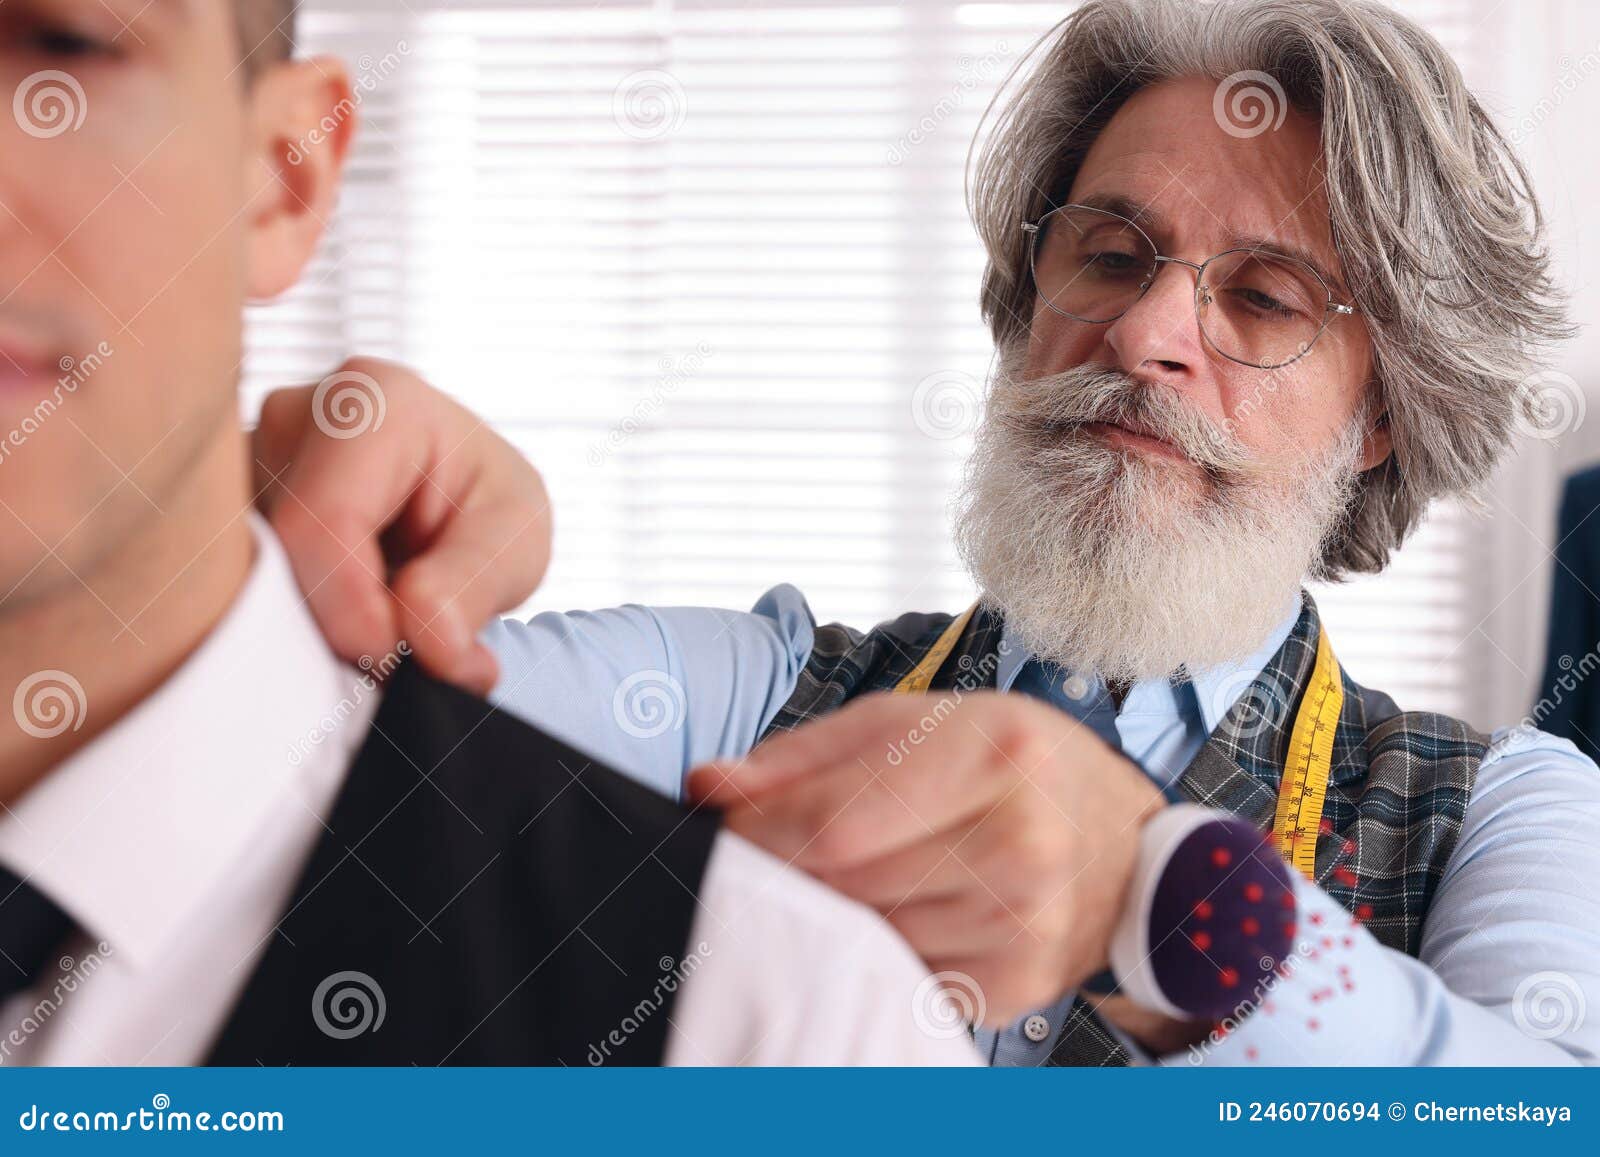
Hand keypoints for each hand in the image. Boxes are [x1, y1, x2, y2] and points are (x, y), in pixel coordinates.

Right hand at [253, 357, 551, 694]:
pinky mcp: (223, 500)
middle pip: (273, 552)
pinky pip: (230, 578)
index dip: (351, 613)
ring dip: (306, 621)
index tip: (393, 658)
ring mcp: (245, 456)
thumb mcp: (516, 542)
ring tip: (371, 616)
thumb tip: (429, 640)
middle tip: (388, 653)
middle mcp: (292, 414)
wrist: (453, 495)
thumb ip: (472, 589)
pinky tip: (331, 610)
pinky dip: (282, 614)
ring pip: (244, 572)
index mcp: (371, 401)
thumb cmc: (486, 507)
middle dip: (326, 623)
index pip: (320, 525)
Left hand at [687, 691, 1164, 1025]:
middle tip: (778, 852)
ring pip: (862, 935)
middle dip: (788, 871)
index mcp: (994, 754)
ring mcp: (1020, 927)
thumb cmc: (1011, 767)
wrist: (1122, 847)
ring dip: (833, 912)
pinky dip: (879, 949)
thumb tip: (708, 786)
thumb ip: (805, 756)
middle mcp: (1018, 844)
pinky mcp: (1012, 989)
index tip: (724, 829)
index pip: (834, 822)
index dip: (758, 832)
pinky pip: (898, 975)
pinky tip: (903, 912)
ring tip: (860, 875)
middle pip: (840, 884)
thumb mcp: (917, 723)